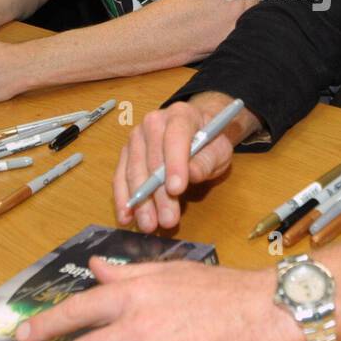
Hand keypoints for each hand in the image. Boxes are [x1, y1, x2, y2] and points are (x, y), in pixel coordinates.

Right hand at [114, 93, 255, 232]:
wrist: (196, 129)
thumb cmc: (209, 141)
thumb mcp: (219, 150)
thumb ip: (207, 161)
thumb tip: (191, 173)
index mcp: (180, 115)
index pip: (175, 137)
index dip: (175, 164)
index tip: (177, 189)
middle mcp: (153, 122)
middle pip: (153, 160)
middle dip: (159, 193)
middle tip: (167, 220)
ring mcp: (137, 137)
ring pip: (135, 171)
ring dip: (141, 201)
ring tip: (149, 225)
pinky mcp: (127, 153)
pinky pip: (120, 176)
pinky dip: (123, 198)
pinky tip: (127, 217)